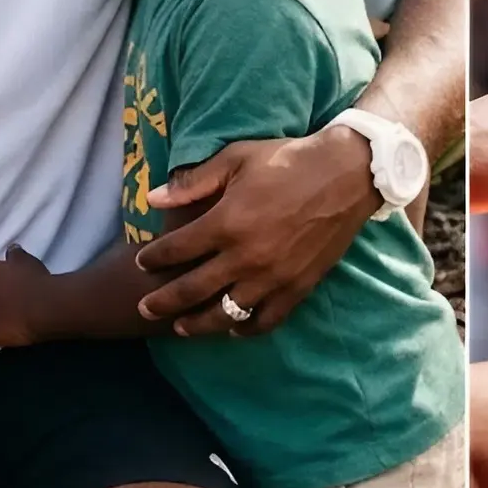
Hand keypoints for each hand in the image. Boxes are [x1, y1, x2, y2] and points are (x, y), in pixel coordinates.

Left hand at [136, 124, 374, 338]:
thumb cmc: (288, 160)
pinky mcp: (298, 287)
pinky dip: (246, 329)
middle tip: (144, 309)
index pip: (176, 250)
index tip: (141, 262)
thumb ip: (193, 182)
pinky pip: (267, 320)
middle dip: (163, 302)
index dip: (154, 258)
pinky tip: (233, 328)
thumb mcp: (236, 159)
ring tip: (181, 328)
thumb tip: (153, 198)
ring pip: (225, 314)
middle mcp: (245, 257)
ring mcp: (273, 277)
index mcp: (226, 222)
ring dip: (198, 324)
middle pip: (192, 289)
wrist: (346, 174)